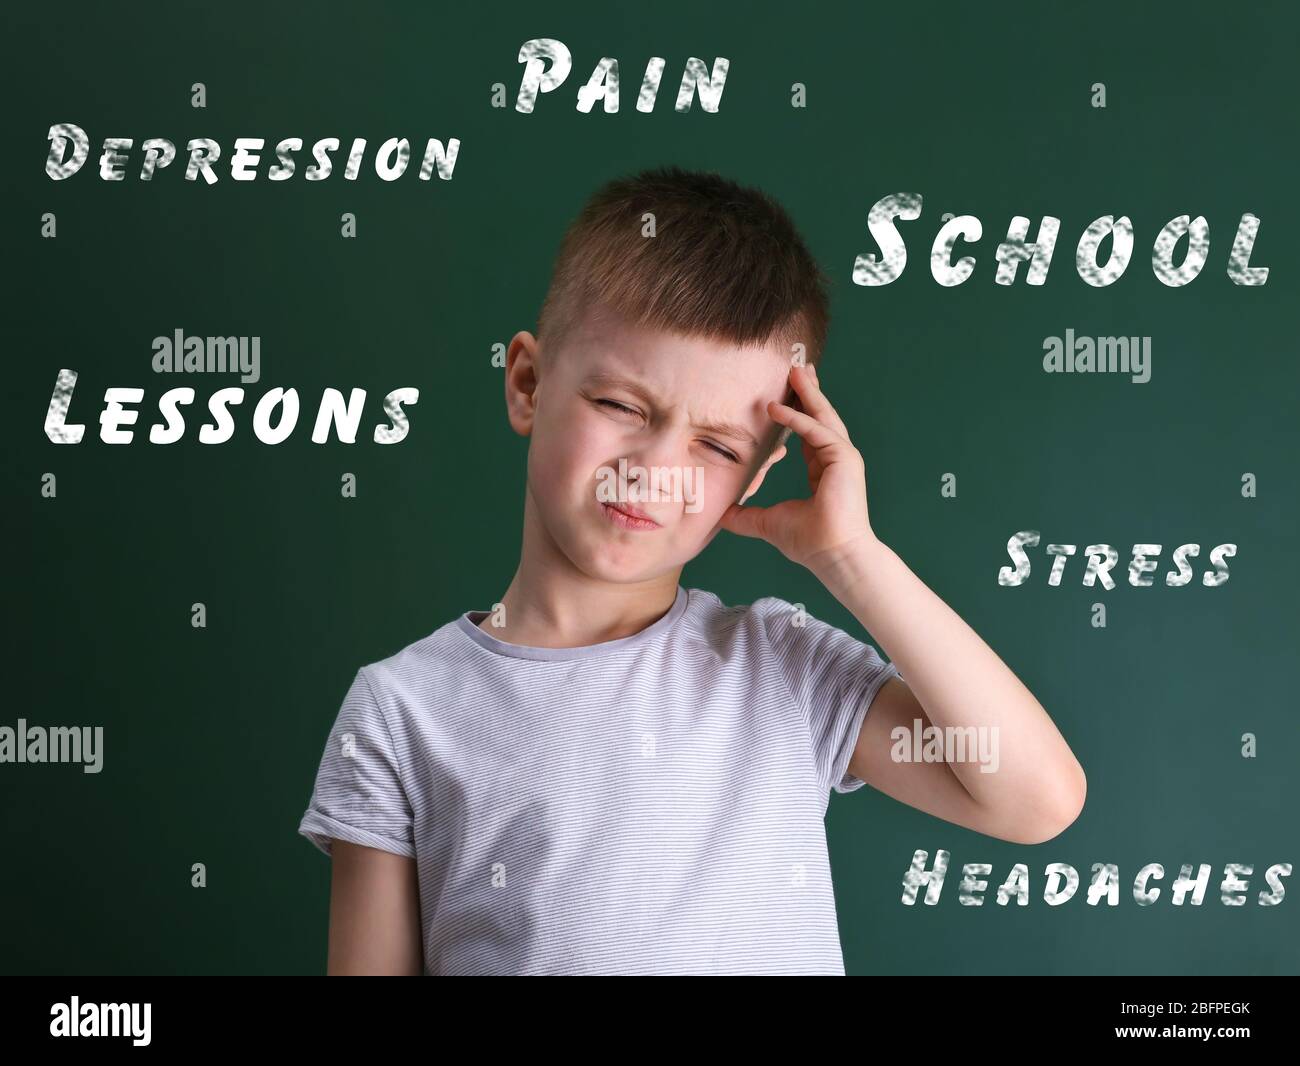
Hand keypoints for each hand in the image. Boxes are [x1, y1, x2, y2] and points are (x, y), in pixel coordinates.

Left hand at [719, 363, 877, 571]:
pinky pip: (817, 431)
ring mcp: (843, 457)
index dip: (795, 413)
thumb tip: (721, 516)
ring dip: (808, 393)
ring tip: (795, 371)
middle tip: (796, 368)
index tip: (780, 396)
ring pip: (822, 416)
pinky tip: (777, 408)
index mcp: (822, 470)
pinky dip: (797, 418)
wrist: (830, 555)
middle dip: (808, 392)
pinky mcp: (844, 459)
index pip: (808, 433)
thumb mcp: (766, 523)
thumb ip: (745, 516)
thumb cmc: (807, 542)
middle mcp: (835, 460)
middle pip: (819, 417)